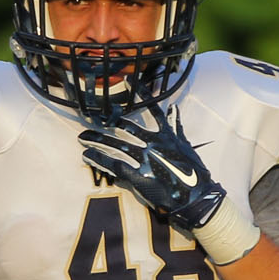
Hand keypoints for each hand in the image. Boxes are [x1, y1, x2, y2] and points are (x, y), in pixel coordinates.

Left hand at [79, 106, 259, 264]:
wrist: (195, 197)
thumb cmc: (194, 173)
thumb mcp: (186, 146)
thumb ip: (176, 127)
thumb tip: (174, 110)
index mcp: (165, 135)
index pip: (152, 110)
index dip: (140, 94)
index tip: (128, 82)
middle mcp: (152, 144)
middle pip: (125, 128)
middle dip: (108, 124)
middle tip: (93, 119)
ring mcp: (143, 159)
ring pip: (115, 145)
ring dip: (97, 140)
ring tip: (83, 137)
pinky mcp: (136, 175)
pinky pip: (112, 164)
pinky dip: (98, 159)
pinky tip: (87, 155)